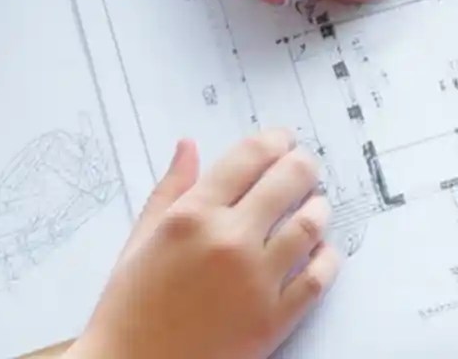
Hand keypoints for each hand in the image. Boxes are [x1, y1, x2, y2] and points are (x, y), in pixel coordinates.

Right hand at [66, 129, 337, 358]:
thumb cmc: (130, 310)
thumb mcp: (139, 242)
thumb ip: (169, 190)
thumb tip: (188, 146)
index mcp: (192, 217)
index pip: (249, 158)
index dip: (274, 141)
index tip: (283, 140)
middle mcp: (228, 241)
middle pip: (288, 181)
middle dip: (303, 166)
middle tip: (306, 166)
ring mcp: (256, 280)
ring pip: (311, 225)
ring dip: (319, 209)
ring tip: (316, 206)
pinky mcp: (274, 318)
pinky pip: (319, 277)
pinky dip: (327, 258)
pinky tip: (322, 251)